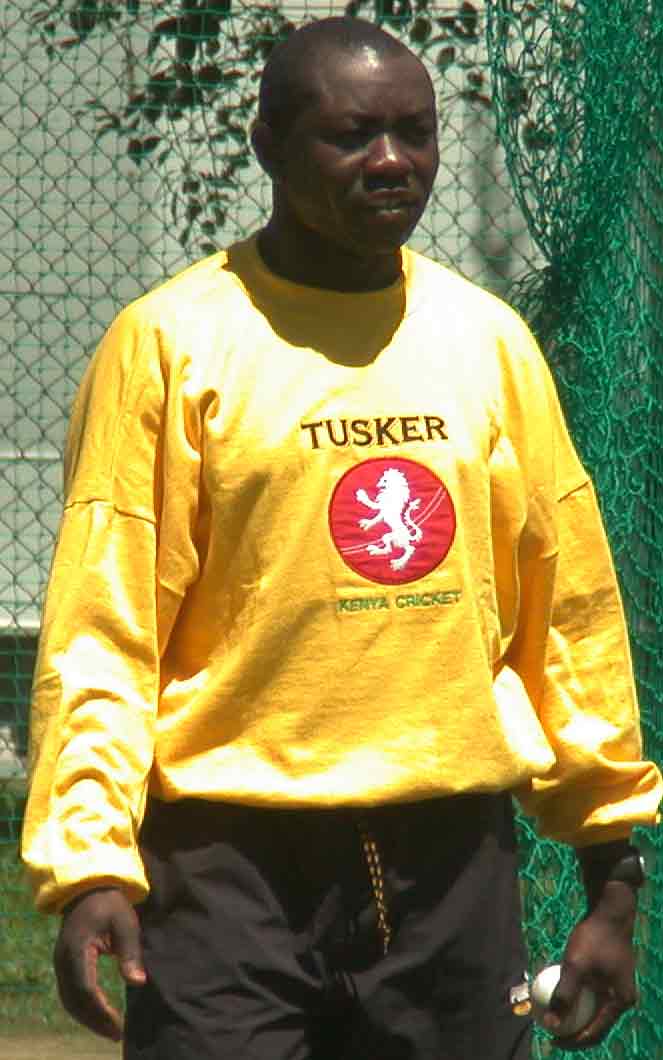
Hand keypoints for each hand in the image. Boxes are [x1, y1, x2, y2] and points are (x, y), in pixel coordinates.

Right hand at [54, 886, 146, 1039]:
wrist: (88, 888)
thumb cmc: (110, 904)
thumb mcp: (125, 922)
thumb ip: (130, 952)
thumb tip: (138, 982)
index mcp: (77, 949)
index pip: (85, 989)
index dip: (101, 1010)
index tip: (119, 1023)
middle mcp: (63, 960)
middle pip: (74, 1001)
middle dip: (95, 1020)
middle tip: (116, 1034)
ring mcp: (60, 962)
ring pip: (69, 1000)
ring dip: (88, 1017)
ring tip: (110, 1029)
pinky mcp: (63, 963)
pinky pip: (69, 992)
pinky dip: (82, 1007)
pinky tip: (99, 1013)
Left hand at [543, 880, 637, 1049]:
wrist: (610, 911)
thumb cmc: (594, 938)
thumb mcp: (575, 966)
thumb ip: (566, 995)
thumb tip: (552, 1022)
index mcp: (619, 1001)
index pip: (595, 1032)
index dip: (572, 1040)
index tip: (552, 1039)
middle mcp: (621, 998)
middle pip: (596, 1024)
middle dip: (573, 1030)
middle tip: (551, 1030)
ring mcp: (617, 987)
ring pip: (594, 1009)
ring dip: (574, 1014)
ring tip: (553, 1015)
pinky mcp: (609, 976)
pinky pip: (593, 994)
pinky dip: (577, 997)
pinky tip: (558, 993)